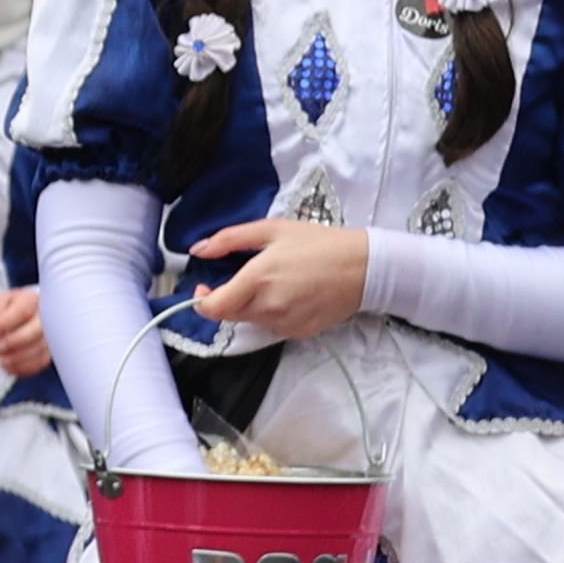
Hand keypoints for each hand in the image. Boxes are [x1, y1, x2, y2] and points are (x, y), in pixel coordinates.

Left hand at [0, 284, 50, 377]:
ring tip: (1, 359)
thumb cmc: (13, 307)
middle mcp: (47, 316)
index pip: (21, 312)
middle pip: (34, 332)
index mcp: (32, 299)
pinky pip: (41, 362)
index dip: (3, 325)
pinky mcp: (50, 351)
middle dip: (11, 342)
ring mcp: (52, 334)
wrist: (30, 314)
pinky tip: (9, 366)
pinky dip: (23, 367)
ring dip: (16, 358)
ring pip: (38, 350)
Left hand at [189, 217, 370, 341]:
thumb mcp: (271, 229)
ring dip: (250, 307)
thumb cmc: (318, 243)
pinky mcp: (299, 333)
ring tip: (273, 284)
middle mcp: (269, 306)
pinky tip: (289, 296)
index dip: (202, 301)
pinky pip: (272, 328)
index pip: (214, 308)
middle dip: (228, 300)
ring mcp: (285, 323)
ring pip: (251, 322)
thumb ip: (229, 239)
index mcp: (258, 279)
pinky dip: (271, 315)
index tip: (204, 287)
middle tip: (243, 279)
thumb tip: (198, 250)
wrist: (364, 267)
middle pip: (230, 315)